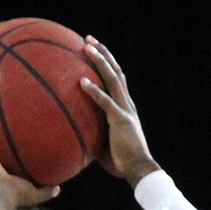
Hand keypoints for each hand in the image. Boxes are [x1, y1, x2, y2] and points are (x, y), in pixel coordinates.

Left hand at [79, 37, 159, 185]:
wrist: (138, 170)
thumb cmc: (120, 161)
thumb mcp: (103, 141)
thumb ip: (92, 130)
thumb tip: (71, 129)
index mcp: (125, 107)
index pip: (116, 79)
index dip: (106, 63)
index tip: (93, 50)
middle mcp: (127, 103)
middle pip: (115, 71)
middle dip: (102, 53)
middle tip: (88, 39)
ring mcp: (125, 109)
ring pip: (113, 79)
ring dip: (99, 62)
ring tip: (86, 47)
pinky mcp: (120, 120)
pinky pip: (105, 102)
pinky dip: (93, 91)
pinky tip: (80, 82)